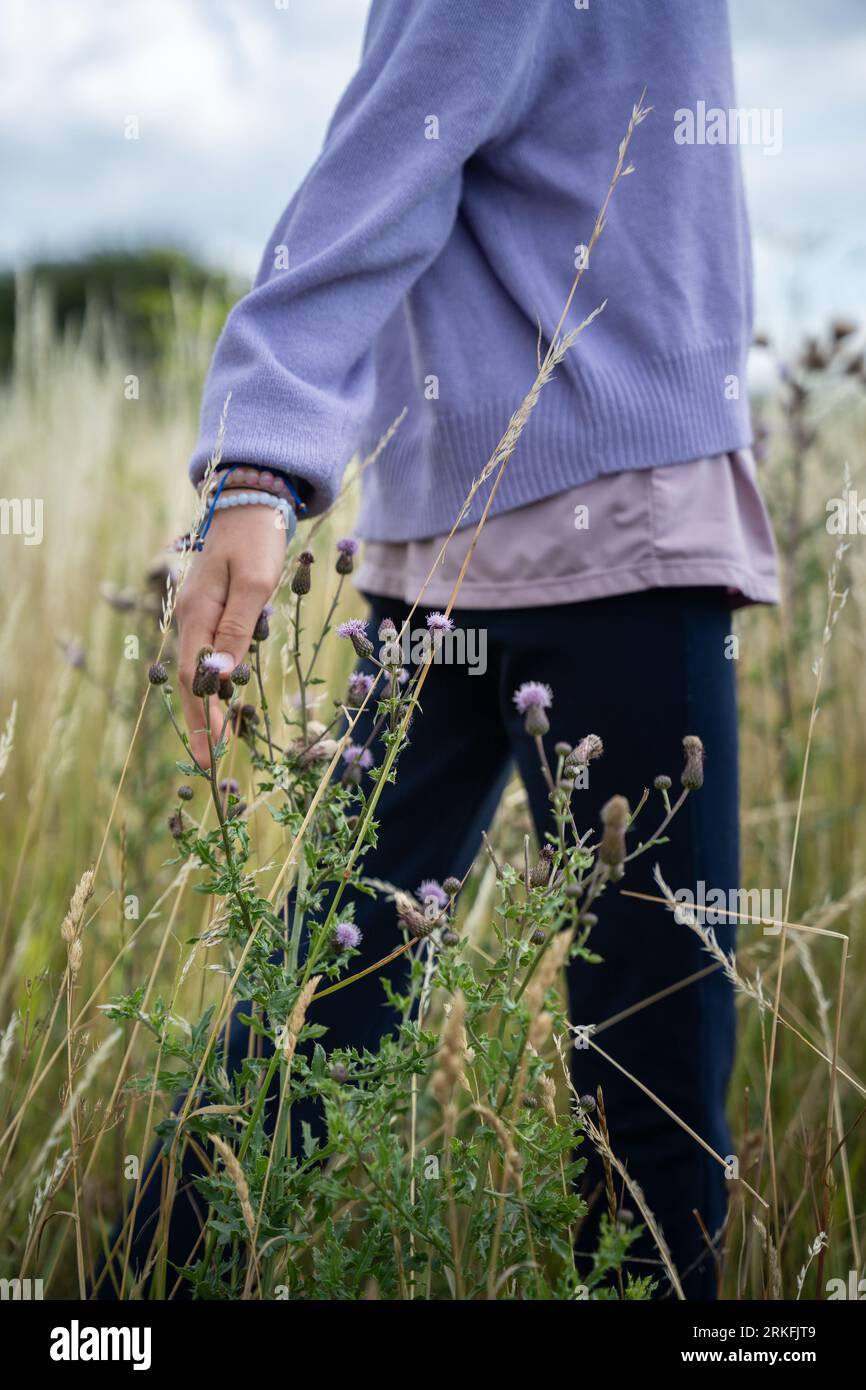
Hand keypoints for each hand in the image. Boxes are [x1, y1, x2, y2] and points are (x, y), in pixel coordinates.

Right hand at [176, 505, 286, 767]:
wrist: (252, 503)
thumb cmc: (258, 541)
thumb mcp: (255, 583)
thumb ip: (237, 628)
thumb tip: (221, 675)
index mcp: (199, 613)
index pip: (197, 676)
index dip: (203, 714)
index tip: (214, 748)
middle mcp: (193, 618)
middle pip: (192, 680)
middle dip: (199, 722)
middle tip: (209, 762)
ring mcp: (201, 615)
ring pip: (198, 670)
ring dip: (205, 707)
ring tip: (214, 743)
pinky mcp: (213, 611)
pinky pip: (208, 656)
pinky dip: (213, 684)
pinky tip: (222, 702)